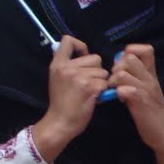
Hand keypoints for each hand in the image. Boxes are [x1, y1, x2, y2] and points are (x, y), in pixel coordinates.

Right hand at [33, 36, 106, 159]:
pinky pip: (105, 83)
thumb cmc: (61, 102)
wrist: (60, 122)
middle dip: (96, 70)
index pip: (68, 40)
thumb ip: (68, 65)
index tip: (83, 56)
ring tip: (89, 92)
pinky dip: (103, 91)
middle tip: (87, 83)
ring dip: (100, 82)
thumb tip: (84, 53)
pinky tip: (94, 97)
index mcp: (57, 64)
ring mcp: (78, 77)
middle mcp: (67, 68)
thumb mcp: (57, 79)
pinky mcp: (89, 87)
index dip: (80, 45)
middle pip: (95, 57)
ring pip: (103, 71)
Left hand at [109, 44, 163, 157]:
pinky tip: (120, 100)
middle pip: (129, 58)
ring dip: (114, 81)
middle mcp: (150, 79)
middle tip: (116, 81)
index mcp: (151, 74)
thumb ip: (135, 78)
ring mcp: (146, 90)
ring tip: (116, 91)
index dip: (130, 52)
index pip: (144, 49)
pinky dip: (119, 93)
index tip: (124, 66)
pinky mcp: (141, 102)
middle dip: (117, 67)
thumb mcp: (146, 90)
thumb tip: (118, 68)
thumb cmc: (152, 112)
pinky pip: (126, 89)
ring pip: (123, 73)